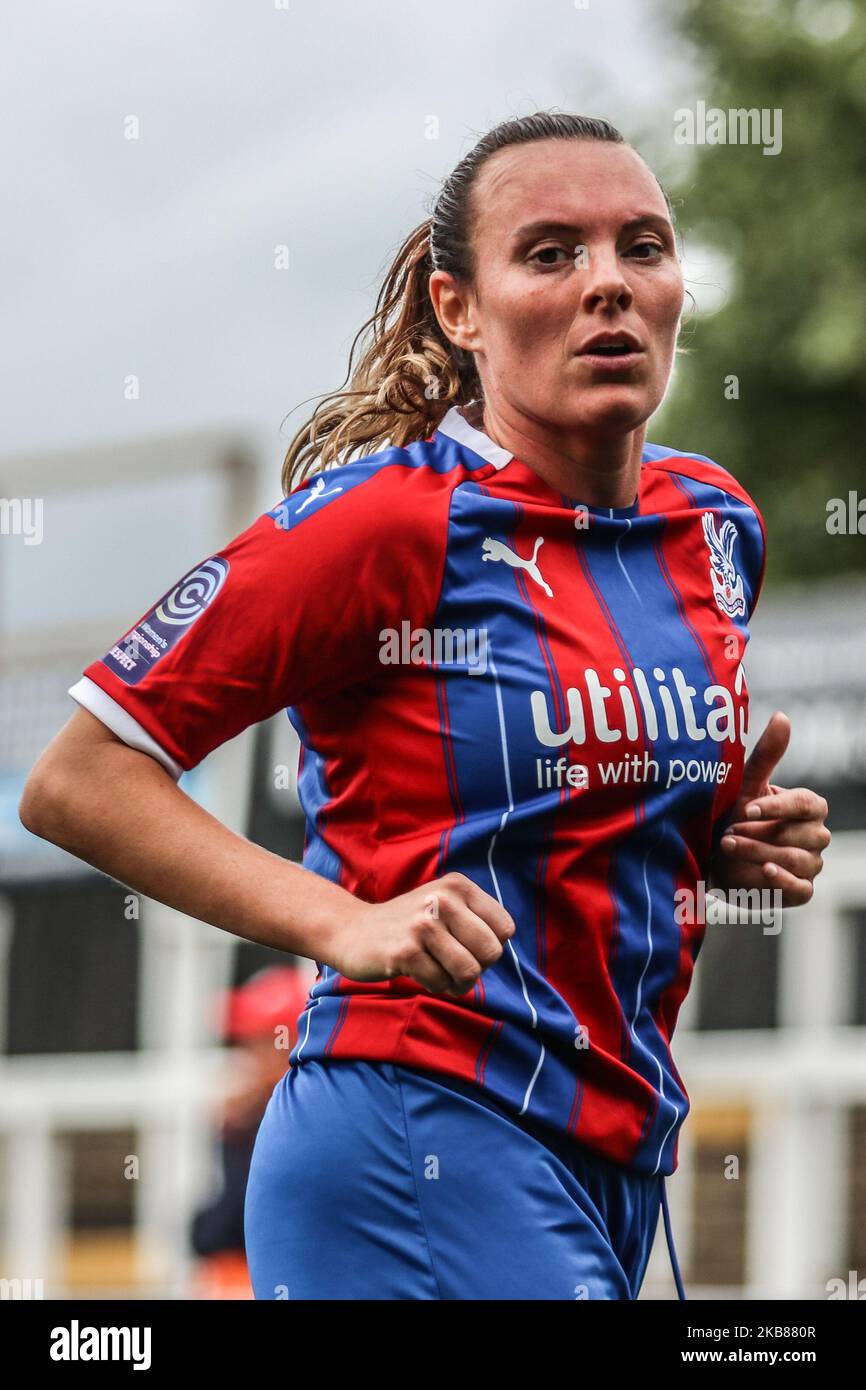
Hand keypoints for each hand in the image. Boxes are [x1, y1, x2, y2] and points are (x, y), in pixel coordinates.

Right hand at [329, 872, 515, 996]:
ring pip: (469, 971)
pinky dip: (434, 986)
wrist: (352, 930)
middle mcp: (443, 899)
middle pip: (491, 953)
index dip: (489, 947)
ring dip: (456, 982)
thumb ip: (477, 921)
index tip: (465, 946)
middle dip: (476, 968)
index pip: (505, 929)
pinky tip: (416, 972)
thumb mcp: (445, 906)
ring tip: (438, 971)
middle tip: (451, 964)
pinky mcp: (405, 951)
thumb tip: (499, 949)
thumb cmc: (409, 926)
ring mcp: (423, 924)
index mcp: (458, 886)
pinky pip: (441, 983)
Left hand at [709, 711, 829, 906]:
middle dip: (762, 832)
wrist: (716, 854)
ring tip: (728, 845)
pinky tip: (764, 872)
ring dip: (759, 852)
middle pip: (801, 835)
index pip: (806, 804)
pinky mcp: (800, 890)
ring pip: (796, 860)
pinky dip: (783, 881)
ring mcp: (811, 863)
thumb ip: (767, 754)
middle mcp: (817, 835)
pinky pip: (801, 888)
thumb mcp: (747, 784)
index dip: (777, 807)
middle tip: (729, 830)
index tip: (746, 808)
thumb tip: (782, 716)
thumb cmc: (736, 813)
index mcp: (810, 807)